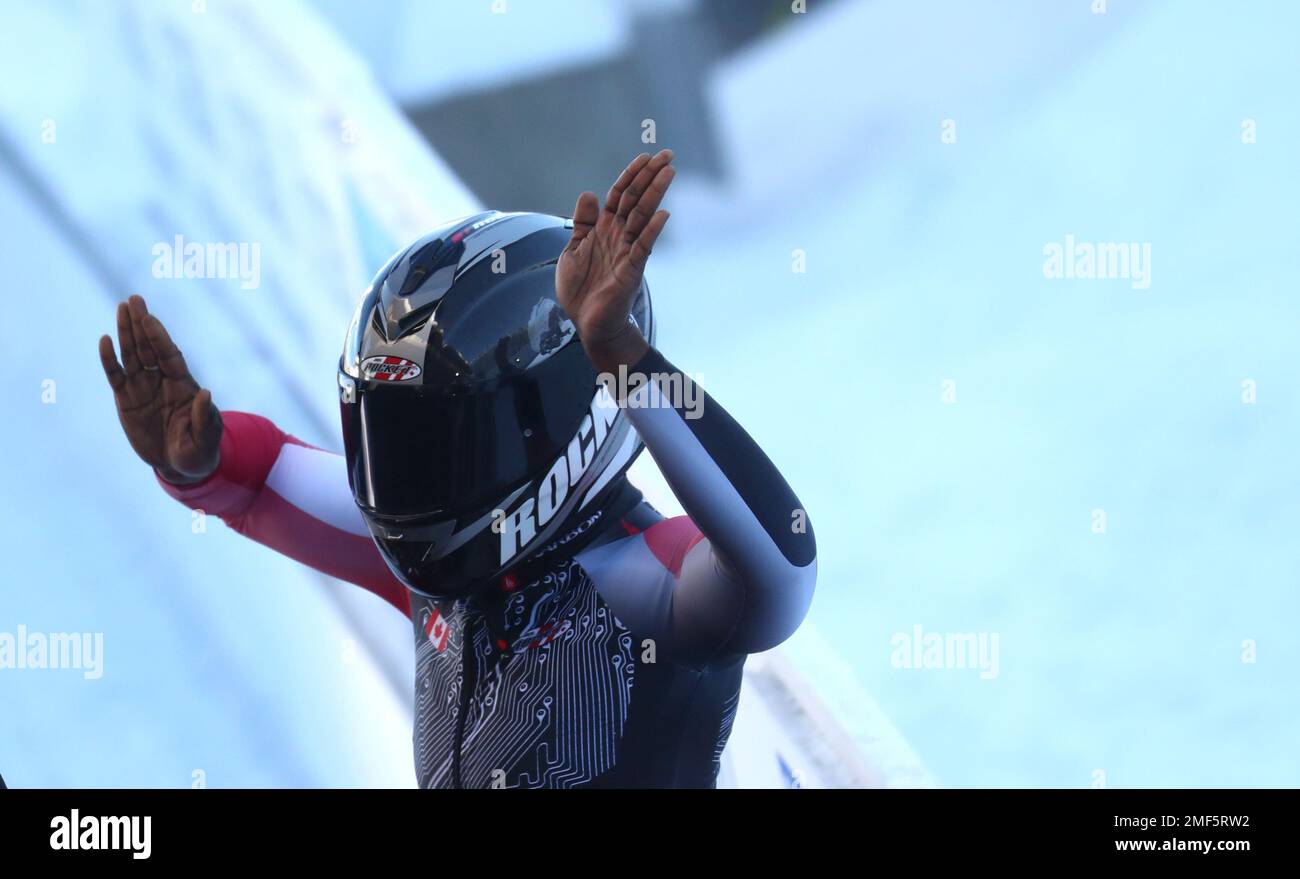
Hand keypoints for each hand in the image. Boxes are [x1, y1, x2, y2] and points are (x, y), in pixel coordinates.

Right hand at [98, 295, 221, 484]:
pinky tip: (104, 341)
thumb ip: (204, 417)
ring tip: (121, 308)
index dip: (159, 337)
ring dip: (126, 333)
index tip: (150, 318)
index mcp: (183, 385)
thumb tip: (206, 393)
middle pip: (150, 348)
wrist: (180, 466)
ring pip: (132, 356)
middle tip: (134, 299)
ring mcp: (143, 389)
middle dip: (142, 324)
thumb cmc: (199, 452)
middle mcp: (162, 381)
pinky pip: (116, 376)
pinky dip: (110, 360)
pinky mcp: (126, 400)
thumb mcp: (205, 439)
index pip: (169, 355)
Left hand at [557, 149, 674, 373]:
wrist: (587, 323)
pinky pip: (643, 247)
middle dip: (650, 176)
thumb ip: (583, 222)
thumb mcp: (573, 249)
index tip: (646, 157)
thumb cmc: (581, 290)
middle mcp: (618, 236)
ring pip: (643, 216)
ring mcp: (627, 251)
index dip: (631, 175)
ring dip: (655, 193)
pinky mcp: (631, 270)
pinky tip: (664, 214)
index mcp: (604, 229)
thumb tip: (589, 192)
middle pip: (636, 199)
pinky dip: (652, 230)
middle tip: (668, 154)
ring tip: (669, 172)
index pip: (621, 195)